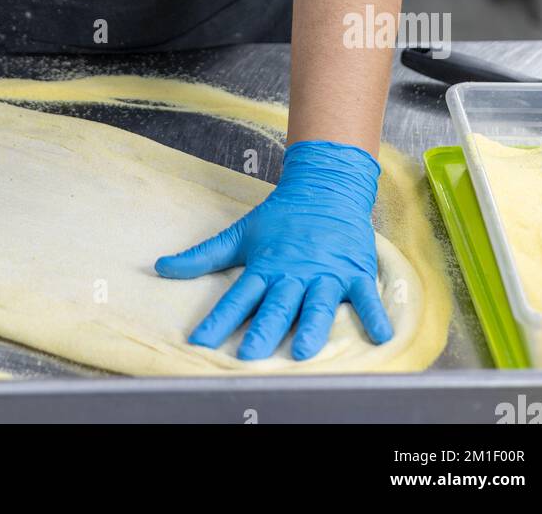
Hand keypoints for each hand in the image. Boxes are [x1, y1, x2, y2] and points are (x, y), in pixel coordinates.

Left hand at [154, 139, 393, 360]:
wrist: (325, 187)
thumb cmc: (281, 216)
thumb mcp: (240, 235)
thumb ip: (204, 256)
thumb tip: (160, 267)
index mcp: (266, 266)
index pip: (237, 297)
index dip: (218, 319)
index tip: (201, 341)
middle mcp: (294, 272)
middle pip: (276, 305)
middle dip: (262, 329)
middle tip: (249, 354)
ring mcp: (326, 273)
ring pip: (317, 304)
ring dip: (311, 327)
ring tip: (302, 351)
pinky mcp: (355, 272)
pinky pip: (367, 296)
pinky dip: (375, 315)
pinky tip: (381, 336)